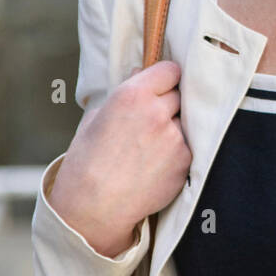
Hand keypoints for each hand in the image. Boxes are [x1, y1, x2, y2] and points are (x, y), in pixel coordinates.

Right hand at [48, 60, 191, 255]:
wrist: (95, 205)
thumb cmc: (87, 160)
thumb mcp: (95, 117)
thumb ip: (123, 93)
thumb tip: (140, 75)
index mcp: (132, 95)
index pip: (170, 70)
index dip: (165, 78)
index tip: (162, 85)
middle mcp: (157, 112)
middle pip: (179, 95)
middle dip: (168, 104)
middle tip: (151, 121)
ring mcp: (175, 137)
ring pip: (184, 122)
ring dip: (173, 129)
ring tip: (150, 147)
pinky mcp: (185, 160)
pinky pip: (187, 147)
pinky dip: (177, 153)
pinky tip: (155, 164)